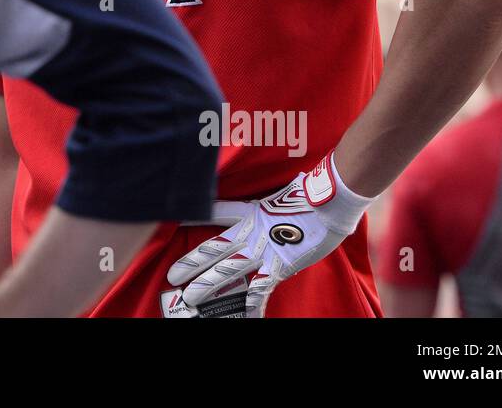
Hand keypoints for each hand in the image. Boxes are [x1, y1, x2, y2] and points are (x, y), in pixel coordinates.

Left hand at [165, 153, 371, 317]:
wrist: (330, 202)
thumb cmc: (314, 194)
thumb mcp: (288, 192)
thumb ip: (280, 199)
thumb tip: (293, 185)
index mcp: (252, 212)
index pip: (217, 212)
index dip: (196, 214)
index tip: (177, 217)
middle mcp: (251, 232)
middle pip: (214, 248)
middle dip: (191, 263)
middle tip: (171, 276)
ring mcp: (263, 250)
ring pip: (227, 270)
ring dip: (207, 285)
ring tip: (188, 297)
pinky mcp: (279, 266)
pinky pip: (260, 290)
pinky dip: (251, 305)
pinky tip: (242, 316)